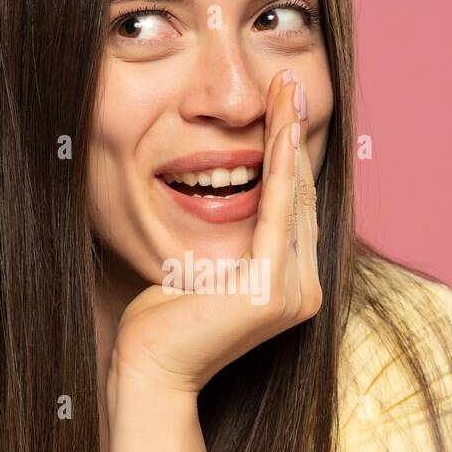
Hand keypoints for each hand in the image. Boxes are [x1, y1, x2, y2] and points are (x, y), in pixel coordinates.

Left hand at [110, 68, 320, 396]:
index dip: (290, 153)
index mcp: (292, 287)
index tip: (285, 105)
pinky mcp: (271, 290)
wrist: (148, 369)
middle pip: (298, 195)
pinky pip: (276, 212)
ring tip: (287, 90)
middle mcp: (303, 290)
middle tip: (289, 82)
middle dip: (294, 134)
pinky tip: (280, 129)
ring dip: (290, 137)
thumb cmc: (163, 323)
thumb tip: (229, 198)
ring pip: (292, 197)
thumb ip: (229, 241)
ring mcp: (292, 293)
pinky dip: (279, 167)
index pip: (293, 207)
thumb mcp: (203, 270)